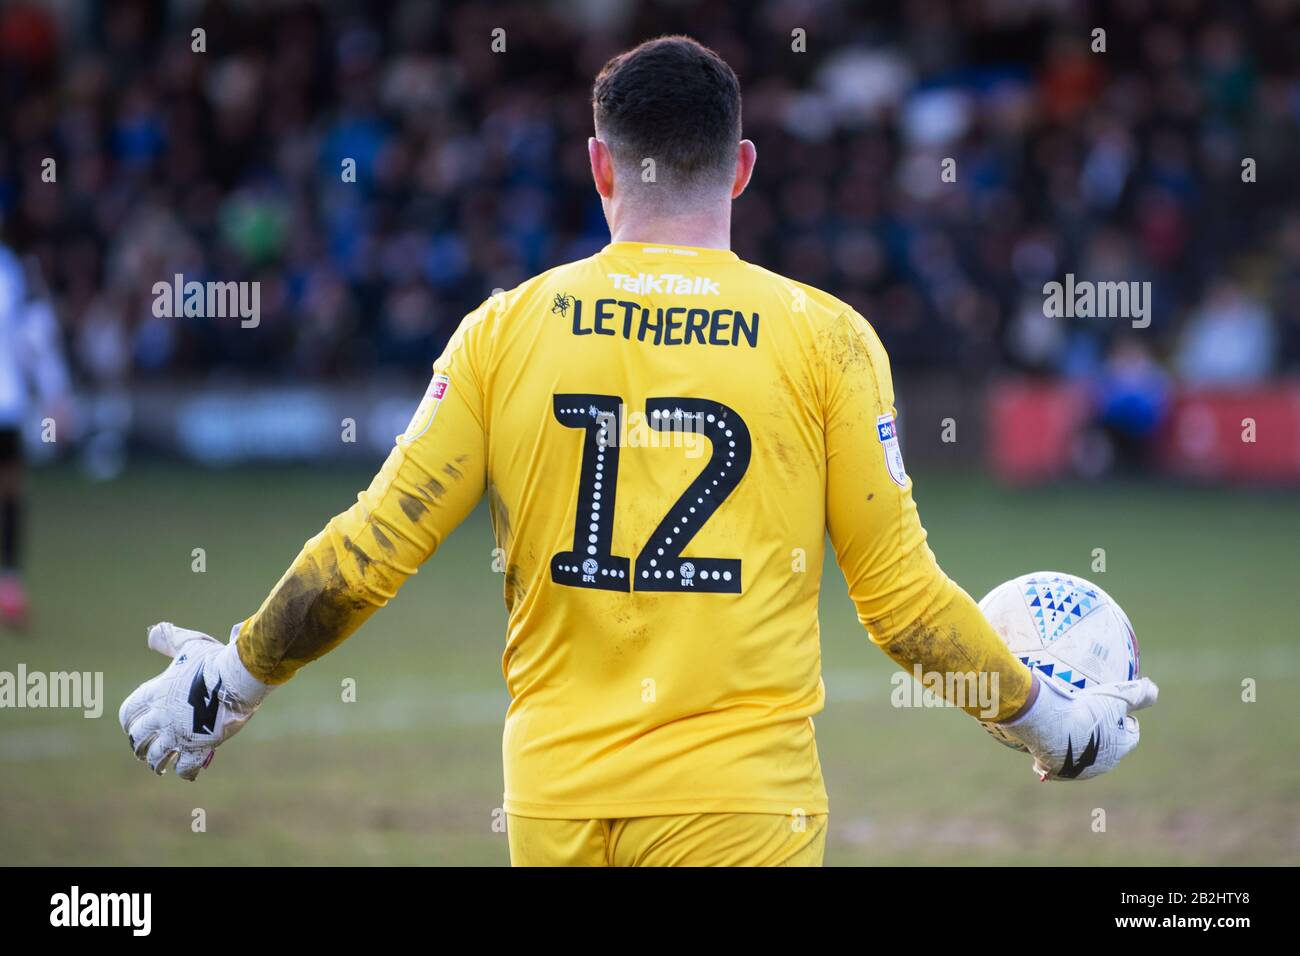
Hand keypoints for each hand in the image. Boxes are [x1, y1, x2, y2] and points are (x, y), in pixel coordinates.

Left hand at [118, 622, 269, 779]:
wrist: (238, 676)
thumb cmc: (214, 659)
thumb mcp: (188, 645)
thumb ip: (169, 639)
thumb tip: (153, 631)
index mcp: (155, 694)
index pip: (128, 713)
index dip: (129, 722)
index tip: (133, 726)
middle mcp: (161, 716)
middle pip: (138, 739)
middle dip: (140, 746)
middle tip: (144, 751)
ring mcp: (179, 733)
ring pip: (157, 756)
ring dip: (157, 762)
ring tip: (161, 766)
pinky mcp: (199, 745)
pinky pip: (185, 767)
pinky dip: (185, 772)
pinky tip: (187, 772)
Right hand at [993, 674, 1157, 780]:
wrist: (1050, 729)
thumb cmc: (1085, 711)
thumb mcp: (1115, 697)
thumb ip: (1138, 694)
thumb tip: (1154, 690)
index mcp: (1119, 748)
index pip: (1132, 736)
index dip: (1128, 724)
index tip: (1120, 713)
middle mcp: (1102, 764)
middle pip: (1109, 749)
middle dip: (1105, 737)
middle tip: (1092, 717)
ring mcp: (1078, 771)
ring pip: (1083, 757)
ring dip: (1081, 745)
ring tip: (1069, 727)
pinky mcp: (1056, 772)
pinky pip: (1057, 762)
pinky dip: (1056, 753)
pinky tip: (1048, 740)